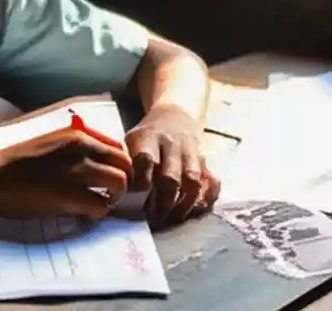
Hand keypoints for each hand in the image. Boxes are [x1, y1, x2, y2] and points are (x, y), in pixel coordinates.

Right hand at [0, 127, 133, 219]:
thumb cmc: (15, 162)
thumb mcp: (50, 142)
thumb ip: (74, 146)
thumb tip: (95, 159)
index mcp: (77, 134)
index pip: (117, 146)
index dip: (118, 164)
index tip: (108, 176)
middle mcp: (82, 148)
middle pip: (125, 163)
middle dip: (124, 180)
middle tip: (111, 193)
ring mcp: (78, 171)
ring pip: (120, 183)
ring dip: (115, 196)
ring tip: (101, 202)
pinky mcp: (71, 195)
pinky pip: (102, 206)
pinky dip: (98, 212)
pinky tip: (85, 212)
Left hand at [125, 104, 219, 226]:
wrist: (172, 113)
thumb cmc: (146, 136)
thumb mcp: (131, 140)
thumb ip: (127, 163)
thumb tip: (119, 193)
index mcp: (148, 137)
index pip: (145, 159)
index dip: (141, 181)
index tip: (135, 195)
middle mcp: (171, 144)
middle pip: (171, 176)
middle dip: (163, 202)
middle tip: (155, 218)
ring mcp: (191, 152)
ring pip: (193, 181)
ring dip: (184, 204)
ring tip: (174, 218)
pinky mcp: (205, 160)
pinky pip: (212, 181)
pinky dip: (207, 197)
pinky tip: (196, 210)